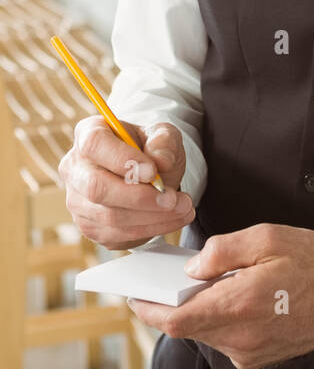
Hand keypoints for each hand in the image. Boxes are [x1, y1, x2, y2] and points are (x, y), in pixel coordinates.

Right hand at [59, 116, 195, 249]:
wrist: (149, 174)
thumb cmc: (150, 149)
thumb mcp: (164, 135)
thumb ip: (164, 142)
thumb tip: (161, 162)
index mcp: (88, 134)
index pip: (94, 144)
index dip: (122, 159)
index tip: (152, 171)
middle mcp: (75, 168)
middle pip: (96, 187)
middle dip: (140, 197)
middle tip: (173, 198)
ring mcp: (78, 200)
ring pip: (109, 217)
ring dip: (152, 217)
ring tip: (183, 207)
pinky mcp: (89, 226)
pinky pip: (117, 235)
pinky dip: (150, 229)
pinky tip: (172, 218)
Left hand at [128, 223, 313, 368]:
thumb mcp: (268, 237)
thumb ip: (222, 250)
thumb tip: (192, 267)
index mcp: (239, 305)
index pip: (176, 319)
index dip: (148, 309)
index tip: (134, 296)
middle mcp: (240, 336)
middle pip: (187, 328)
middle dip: (172, 305)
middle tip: (167, 281)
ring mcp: (249, 352)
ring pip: (205, 334)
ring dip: (198, 311)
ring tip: (204, 285)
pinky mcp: (258, 357)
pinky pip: (224, 339)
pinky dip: (218, 320)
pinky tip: (230, 299)